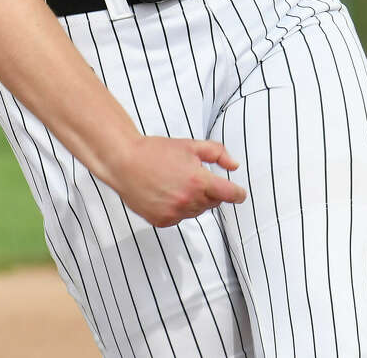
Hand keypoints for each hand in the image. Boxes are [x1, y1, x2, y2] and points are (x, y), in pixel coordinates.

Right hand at [110, 135, 247, 226]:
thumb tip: (234, 166)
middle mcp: (188, 200)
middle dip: (212, 192)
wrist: (125, 163)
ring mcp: (174, 213)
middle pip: (213, 202)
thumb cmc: (158, 151)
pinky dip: (180, 208)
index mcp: (198, 181)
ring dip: (196, 200)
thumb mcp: (191, 145)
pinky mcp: (162, 221)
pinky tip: (168, 193)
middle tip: (197, 177)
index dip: (238, 194)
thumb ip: (217, 153)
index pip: (228, 194)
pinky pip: (180, 217)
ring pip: (197, 211)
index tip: (240, 195)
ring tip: (179, 183)